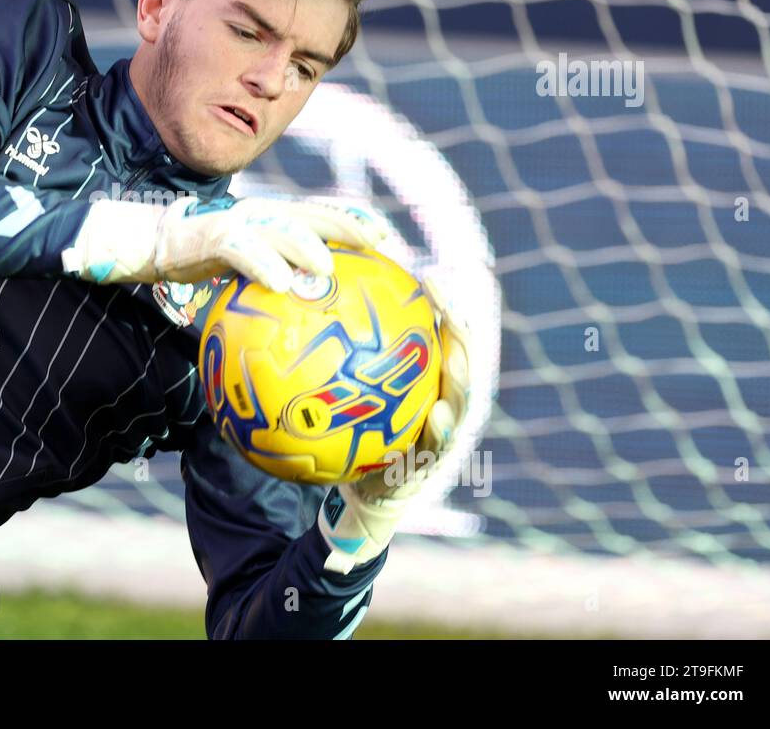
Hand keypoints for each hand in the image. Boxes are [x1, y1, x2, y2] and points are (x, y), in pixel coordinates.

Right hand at [61, 195, 391, 290]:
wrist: (154, 245)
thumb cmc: (204, 263)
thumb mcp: (247, 275)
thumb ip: (277, 288)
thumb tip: (310, 323)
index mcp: (276, 221)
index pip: (325, 216)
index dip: (358, 222)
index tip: (390, 241)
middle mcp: (263, 215)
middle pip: (314, 213)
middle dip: (348, 225)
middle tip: (380, 244)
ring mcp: (240, 222)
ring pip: (280, 226)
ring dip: (306, 245)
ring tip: (328, 269)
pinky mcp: (214, 235)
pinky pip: (242, 249)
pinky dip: (263, 263)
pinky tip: (280, 283)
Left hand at [317, 276, 470, 572]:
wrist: (362, 493)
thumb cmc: (354, 437)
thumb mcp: (347, 396)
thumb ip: (341, 362)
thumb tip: (306, 314)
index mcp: (427, 382)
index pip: (441, 335)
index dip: (444, 304)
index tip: (430, 275)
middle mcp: (443, 402)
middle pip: (462, 359)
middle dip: (462, 330)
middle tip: (449, 301)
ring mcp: (443, 434)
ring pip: (463, 400)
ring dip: (463, 377)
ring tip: (455, 354)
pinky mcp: (432, 464)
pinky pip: (441, 444)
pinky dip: (442, 429)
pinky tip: (439, 414)